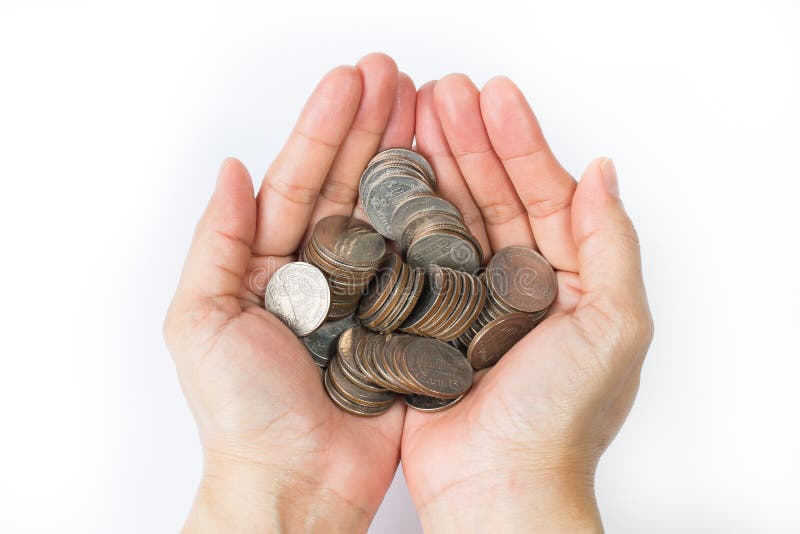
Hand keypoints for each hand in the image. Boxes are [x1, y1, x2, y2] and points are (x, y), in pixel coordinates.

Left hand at [163, 53, 416, 532]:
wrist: (296, 483)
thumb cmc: (242, 413)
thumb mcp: (201, 321)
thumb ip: (216, 242)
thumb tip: (232, 169)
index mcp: (271, 263)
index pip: (301, 181)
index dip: (325, 129)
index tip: (351, 83)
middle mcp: (323, 270)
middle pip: (350, 185)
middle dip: (371, 126)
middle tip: (396, 76)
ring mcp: (369, 292)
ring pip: (390, 214)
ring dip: (407, 158)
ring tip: (427, 106)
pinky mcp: (406, 320)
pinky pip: (424, 263)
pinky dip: (438, 219)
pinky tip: (452, 174)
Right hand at [400, 75, 653, 531]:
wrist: (497, 486)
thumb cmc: (560, 418)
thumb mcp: (615, 325)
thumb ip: (613, 244)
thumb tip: (604, 171)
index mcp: (568, 278)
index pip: (546, 193)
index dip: (520, 142)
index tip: (493, 97)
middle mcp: (519, 282)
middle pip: (495, 194)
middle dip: (471, 140)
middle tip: (443, 91)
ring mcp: (469, 298)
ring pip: (453, 216)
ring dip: (437, 165)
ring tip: (415, 115)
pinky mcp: (426, 318)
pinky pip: (416, 254)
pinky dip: (406, 215)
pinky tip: (391, 176)